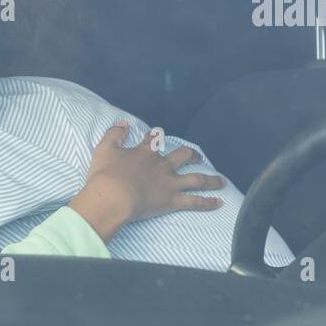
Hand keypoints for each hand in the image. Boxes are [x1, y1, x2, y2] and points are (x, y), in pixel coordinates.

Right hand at [68, 121, 223, 241]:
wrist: (113, 196)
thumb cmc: (106, 174)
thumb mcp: (104, 148)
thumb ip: (114, 134)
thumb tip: (124, 123)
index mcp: (146, 153)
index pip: (154, 140)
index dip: (156, 137)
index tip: (158, 135)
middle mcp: (162, 166)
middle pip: (183, 156)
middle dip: (192, 156)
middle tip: (197, 156)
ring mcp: (170, 183)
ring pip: (196, 179)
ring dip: (210, 179)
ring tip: (220, 180)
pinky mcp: (172, 201)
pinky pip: (194, 202)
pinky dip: (208, 203)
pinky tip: (219, 203)